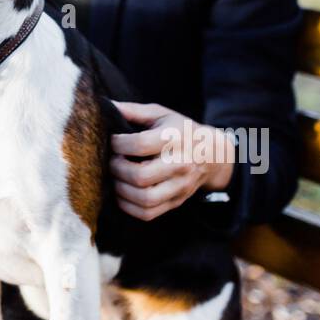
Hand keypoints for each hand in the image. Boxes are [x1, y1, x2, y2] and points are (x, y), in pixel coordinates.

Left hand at [109, 101, 234, 220]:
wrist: (213, 154)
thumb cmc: (179, 130)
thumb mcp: (161, 114)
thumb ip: (133, 111)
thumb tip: (106, 106)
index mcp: (175, 138)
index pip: (140, 144)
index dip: (118, 143)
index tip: (113, 141)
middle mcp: (180, 164)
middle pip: (141, 176)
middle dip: (118, 169)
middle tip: (112, 161)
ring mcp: (180, 186)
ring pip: (145, 199)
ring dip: (121, 190)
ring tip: (116, 178)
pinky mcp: (176, 201)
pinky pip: (148, 214)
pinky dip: (129, 207)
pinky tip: (123, 193)